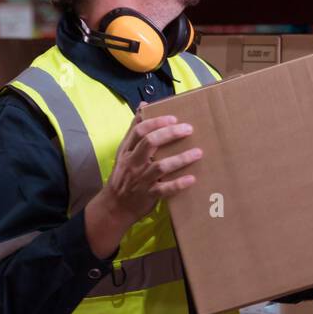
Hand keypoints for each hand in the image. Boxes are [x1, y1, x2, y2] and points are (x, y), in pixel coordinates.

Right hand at [83, 103, 202, 258]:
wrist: (114, 207)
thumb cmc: (123, 176)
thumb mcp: (124, 152)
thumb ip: (134, 130)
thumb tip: (143, 106)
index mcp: (127, 151)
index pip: (139, 131)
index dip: (156, 122)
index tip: (173, 118)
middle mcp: (133, 163)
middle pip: (150, 143)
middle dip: (170, 134)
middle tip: (188, 129)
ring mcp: (141, 180)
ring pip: (160, 166)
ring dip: (180, 158)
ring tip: (198, 152)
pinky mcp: (149, 195)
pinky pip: (165, 189)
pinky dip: (178, 184)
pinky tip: (192, 178)